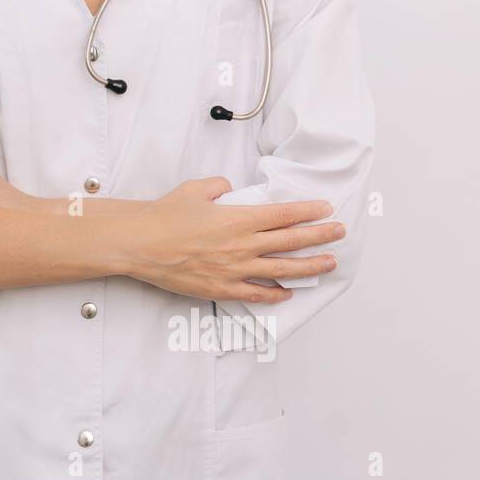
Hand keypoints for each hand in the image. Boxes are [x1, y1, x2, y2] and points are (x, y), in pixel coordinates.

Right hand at [123, 177, 343, 303]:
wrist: (140, 244)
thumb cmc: (165, 216)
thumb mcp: (195, 189)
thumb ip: (219, 186)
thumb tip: (230, 188)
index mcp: (239, 219)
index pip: (284, 215)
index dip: (309, 212)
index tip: (326, 209)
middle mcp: (243, 245)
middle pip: (292, 241)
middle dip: (320, 236)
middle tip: (339, 232)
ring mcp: (235, 270)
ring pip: (283, 270)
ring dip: (310, 266)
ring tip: (328, 263)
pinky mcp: (222, 288)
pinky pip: (256, 293)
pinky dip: (275, 294)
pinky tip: (288, 292)